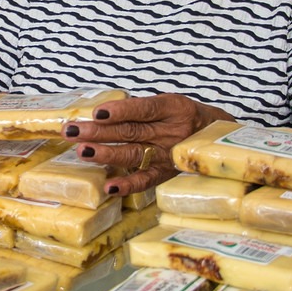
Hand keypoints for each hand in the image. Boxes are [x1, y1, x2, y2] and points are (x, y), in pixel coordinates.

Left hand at [61, 93, 232, 195]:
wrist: (219, 138)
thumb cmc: (185, 117)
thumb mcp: (170, 104)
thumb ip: (140, 109)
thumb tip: (99, 115)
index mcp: (173, 108)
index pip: (144, 109)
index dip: (121, 111)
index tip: (96, 112)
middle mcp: (172, 131)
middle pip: (131, 131)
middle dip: (98, 131)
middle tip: (72, 131)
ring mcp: (169, 154)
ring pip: (134, 154)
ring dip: (106, 154)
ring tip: (82, 152)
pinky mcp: (167, 174)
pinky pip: (146, 180)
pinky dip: (128, 184)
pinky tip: (109, 186)